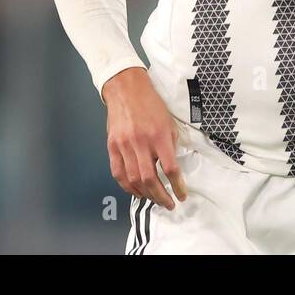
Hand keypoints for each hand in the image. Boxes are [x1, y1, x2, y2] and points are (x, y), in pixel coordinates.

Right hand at [101, 66, 188, 209]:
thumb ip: (170, 145)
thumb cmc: (152, 104)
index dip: (177, 186)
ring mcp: (124, 145)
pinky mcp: (112, 146)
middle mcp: (141, 142)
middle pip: (150, 179)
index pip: (170, 168)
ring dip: (145, 194)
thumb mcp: (168, 122)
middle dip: (161, 196)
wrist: (126, 89)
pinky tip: (136, 191)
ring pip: (133, 179)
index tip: (182, 195)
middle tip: (168, 204)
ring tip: (153, 199)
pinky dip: (127, 186)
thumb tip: (171, 168)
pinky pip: (118, 173)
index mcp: (159, 135)